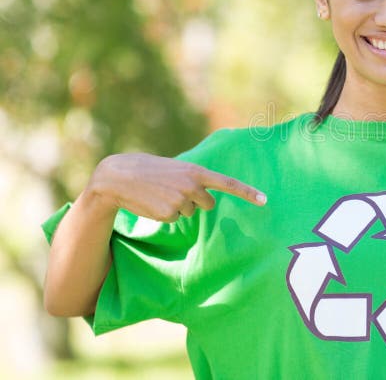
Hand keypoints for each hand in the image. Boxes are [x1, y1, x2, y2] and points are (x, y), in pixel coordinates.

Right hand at [86, 153, 266, 222]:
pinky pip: (174, 219)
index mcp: (196, 171)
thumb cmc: (149, 171)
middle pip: (207, 204)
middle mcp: (192, 185)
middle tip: (173, 190)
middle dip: (195, 202)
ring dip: (177, 207)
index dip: (247, 192)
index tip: (265, 200)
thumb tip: (208, 200)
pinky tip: (152, 203)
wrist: (118, 177)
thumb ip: (194, 179)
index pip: (228, 183)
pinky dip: (164, 214)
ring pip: (189, 213)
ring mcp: (180, 200)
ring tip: (159, 194)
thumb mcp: (176, 169)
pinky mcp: (167, 213)